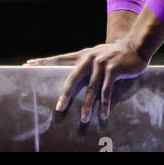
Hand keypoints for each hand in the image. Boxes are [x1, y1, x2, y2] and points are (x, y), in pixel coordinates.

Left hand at [24, 37, 148, 123]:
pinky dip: (104, 104)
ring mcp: (101, 63)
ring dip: (88, 106)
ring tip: (84, 119)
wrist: (135, 46)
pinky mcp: (113, 69)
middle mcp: (89, 58)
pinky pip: (106, 91)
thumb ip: (86, 64)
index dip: (44, 62)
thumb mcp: (97, 55)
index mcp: (83, 55)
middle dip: (65, 94)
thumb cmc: (115, 54)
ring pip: (91, 89)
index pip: (59, 58)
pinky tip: (103, 115)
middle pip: (72, 78)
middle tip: (58, 108)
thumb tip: (72, 78)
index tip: (28, 64)